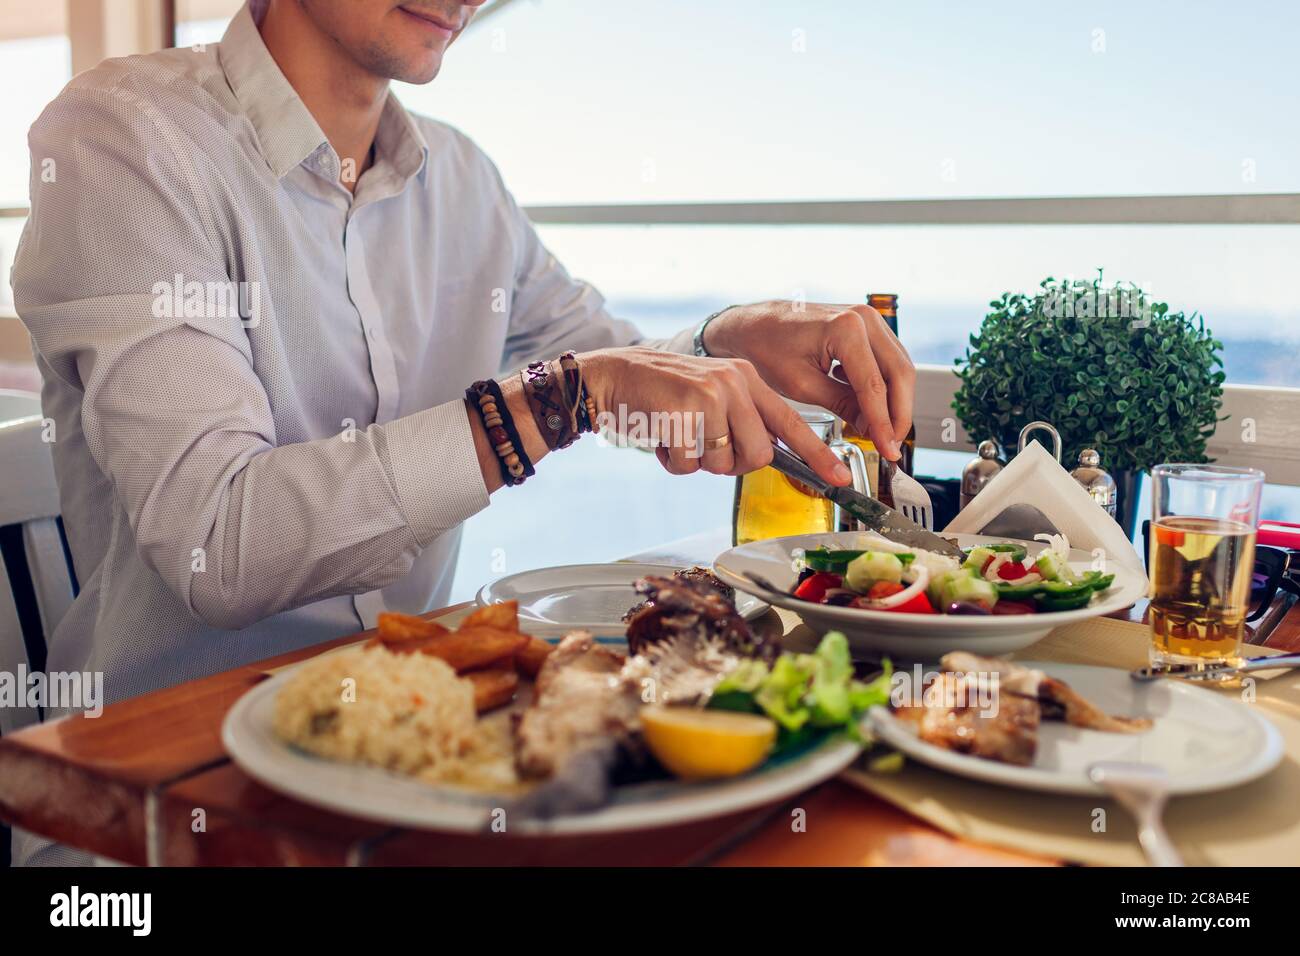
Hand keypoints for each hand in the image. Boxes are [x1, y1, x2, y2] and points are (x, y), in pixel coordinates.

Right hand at [581, 347, 851, 484]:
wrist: (612, 375)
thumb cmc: (660, 394)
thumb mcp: (710, 394)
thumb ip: (739, 419)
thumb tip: (761, 457)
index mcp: (746, 379)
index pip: (791, 422)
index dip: (817, 456)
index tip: (840, 479)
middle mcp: (734, 382)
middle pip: (757, 455)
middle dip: (732, 464)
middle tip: (705, 449)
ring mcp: (711, 394)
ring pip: (724, 463)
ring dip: (698, 463)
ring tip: (678, 437)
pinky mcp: (685, 411)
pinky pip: (690, 464)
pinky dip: (672, 462)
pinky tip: (660, 438)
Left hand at [703, 301, 915, 459]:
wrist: (751, 325)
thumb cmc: (766, 347)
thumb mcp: (802, 385)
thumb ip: (842, 405)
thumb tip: (871, 429)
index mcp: (846, 329)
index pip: (875, 386)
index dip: (884, 423)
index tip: (888, 449)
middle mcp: (864, 318)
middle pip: (900, 373)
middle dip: (898, 414)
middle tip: (891, 444)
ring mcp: (867, 318)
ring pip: (898, 367)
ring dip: (894, 401)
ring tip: (881, 431)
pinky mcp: (865, 325)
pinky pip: (887, 359)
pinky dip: (884, 385)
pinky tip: (868, 406)